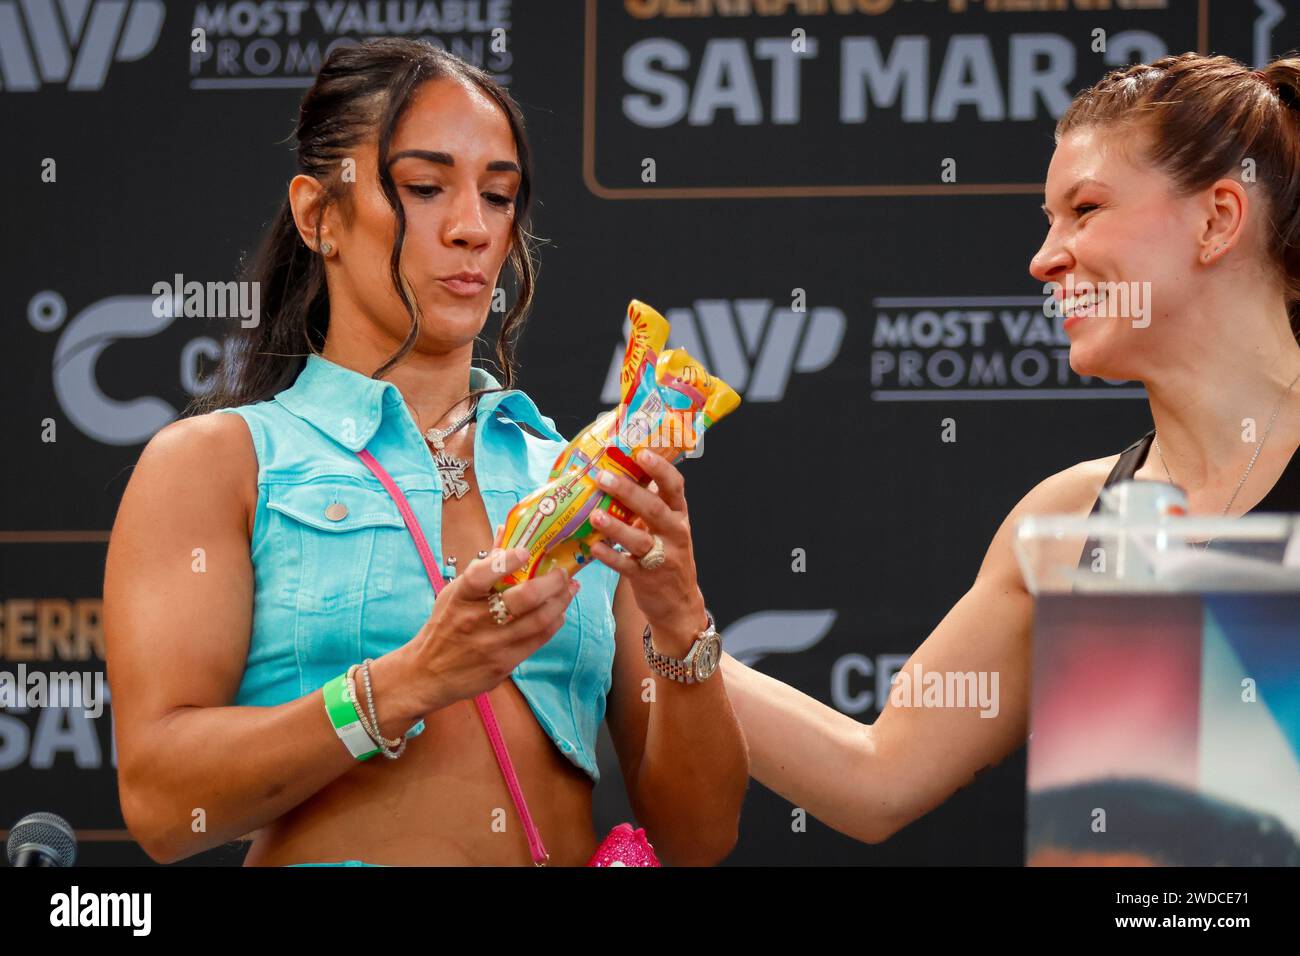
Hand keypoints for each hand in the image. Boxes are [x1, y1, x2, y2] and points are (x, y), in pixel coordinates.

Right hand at [401, 524, 578, 711]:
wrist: (427, 673)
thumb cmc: (444, 626)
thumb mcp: (455, 593)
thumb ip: (484, 565)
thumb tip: (506, 530)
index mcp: (460, 596)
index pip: (481, 575)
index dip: (506, 561)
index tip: (526, 551)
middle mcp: (475, 619)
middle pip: (522, 598)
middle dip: (551, 582)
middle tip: (563, 572)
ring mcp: (491, 644)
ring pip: (538, 620)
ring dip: (560, 601)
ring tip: (570, 589)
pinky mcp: (503, 663)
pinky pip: (538, 640)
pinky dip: (554, 622)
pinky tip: (559, 612)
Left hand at [587, 450, 708, 655]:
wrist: (679, 603)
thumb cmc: (666, 555)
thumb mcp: (666, 528)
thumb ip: (648, 505)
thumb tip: (617, 472)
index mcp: (678, 515)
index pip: (675, 487)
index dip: (660, 469)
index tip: (642, 453)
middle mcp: (675, 533)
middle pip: (654, 509)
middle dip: (629, 491)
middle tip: (603, 477)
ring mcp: (663, 558)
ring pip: (640, 540)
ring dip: (616, 526)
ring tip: (594, 514)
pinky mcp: (647, 579)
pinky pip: (626, 566)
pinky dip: (610, 556)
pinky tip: (594, 546)